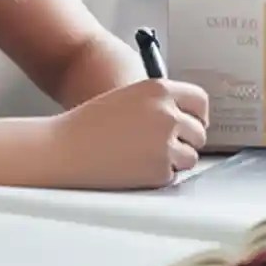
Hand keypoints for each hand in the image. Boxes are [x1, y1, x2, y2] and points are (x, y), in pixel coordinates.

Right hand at [52, 79, 209, 189]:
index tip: (193, 124)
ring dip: (174, 160)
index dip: (198, 116)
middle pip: (199, 132)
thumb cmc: (90, 123)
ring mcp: (166, 143)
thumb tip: (185, 119)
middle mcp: (168, 114)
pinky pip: (171, 176)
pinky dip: (157, 176)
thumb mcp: (130, 97)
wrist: (65, 148)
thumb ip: (159, 103)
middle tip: (165, 146)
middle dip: (186, 141)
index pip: (200, 101)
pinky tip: (134, 168)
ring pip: (190, 157)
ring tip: (144, 157)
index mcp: (160, 89)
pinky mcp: (159, 170)